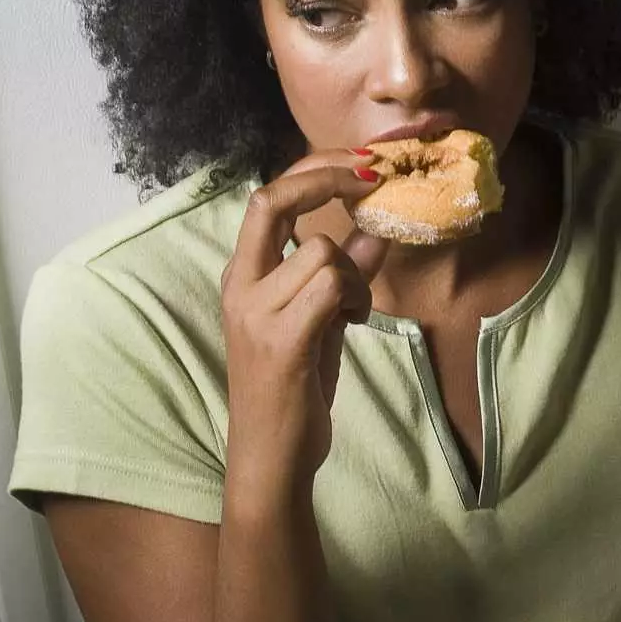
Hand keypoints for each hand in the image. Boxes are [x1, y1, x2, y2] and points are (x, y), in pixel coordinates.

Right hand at [221, 155, 389, 488]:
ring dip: (356, 273)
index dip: (315, 170)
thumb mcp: (321, 320)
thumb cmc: (294, 389)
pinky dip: (355, 297)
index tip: (362, 166)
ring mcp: (256, 312)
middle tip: (373, 180)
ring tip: (354, 310)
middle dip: (330, 177)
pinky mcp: (282, 341)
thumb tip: (380, 230)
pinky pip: (330, 286)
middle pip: (272, 199)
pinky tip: (352, 323)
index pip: (266, 197)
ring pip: (322, 250)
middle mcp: (241, 285)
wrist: (270, 455)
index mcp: (244, 275)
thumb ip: (344, 274)